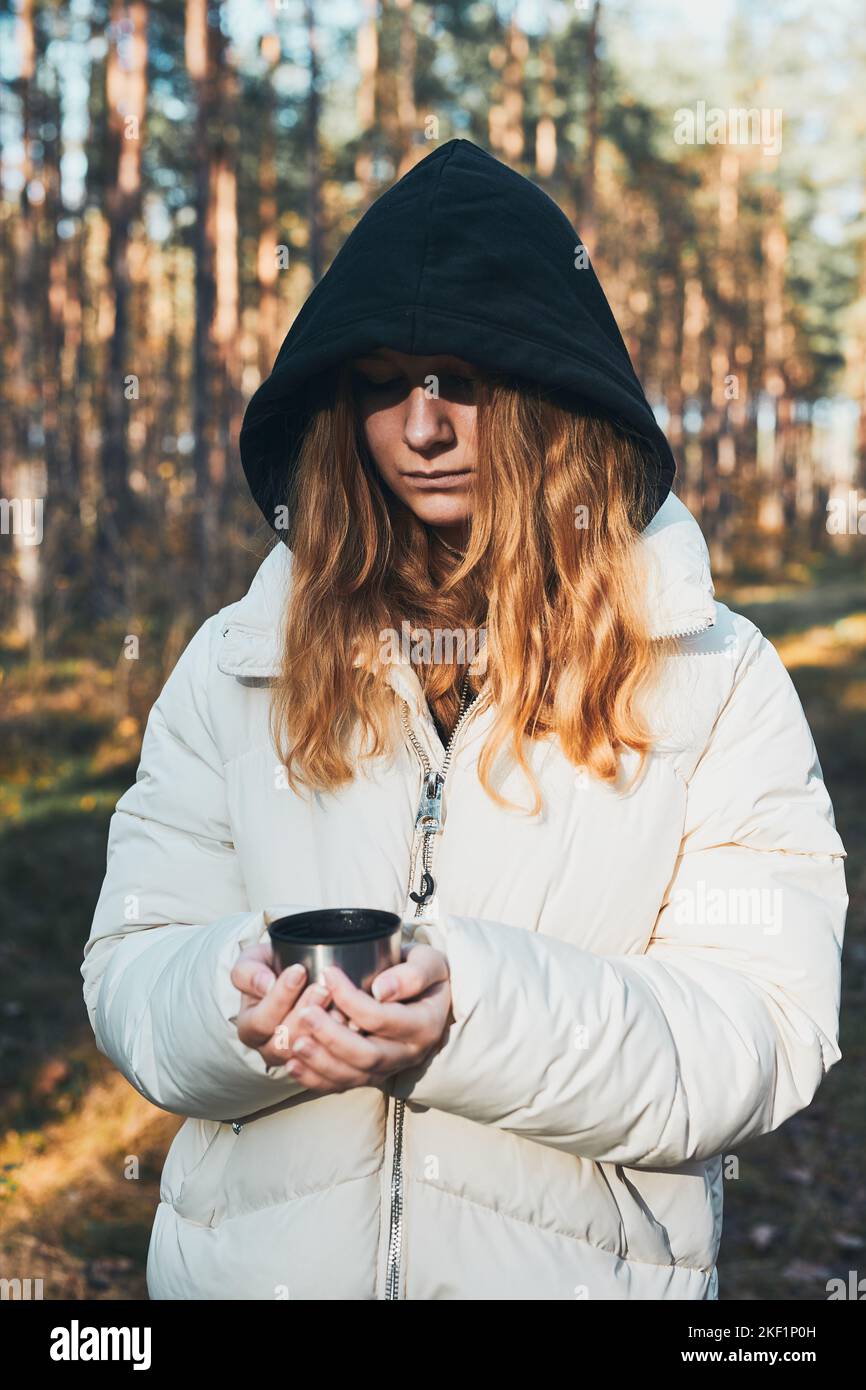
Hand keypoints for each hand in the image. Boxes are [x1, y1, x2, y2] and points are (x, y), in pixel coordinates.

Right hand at [231, 943, 350, 1068]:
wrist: (294, 973)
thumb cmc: (271, 968)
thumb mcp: (253, 962)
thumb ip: (249, 972)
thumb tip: (265, 984)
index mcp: (250, 1027)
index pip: (260, 1021)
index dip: (279, 998)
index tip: (299, 970)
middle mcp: (269, 1048)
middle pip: (283, 1042)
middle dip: (304, 1012)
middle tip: (322, 988)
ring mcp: (295, 1057)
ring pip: (307, 1053)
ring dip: (322, 1029)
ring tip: (337, 1004)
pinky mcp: (321, 1062)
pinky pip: (328, 1063)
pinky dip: (338, 1043)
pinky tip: (349, 1022)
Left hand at [283, 944, 452, 1095]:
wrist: (429, 997)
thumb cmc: (424, 973)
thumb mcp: (429, 962)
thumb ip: (413, 973)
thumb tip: (381, 990)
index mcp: (424, 1025)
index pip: (382, 1018)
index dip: (351, 999)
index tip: (326, 973)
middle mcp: (408, 1054)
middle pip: (366, 1055)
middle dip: (331, 1036)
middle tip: (304, 1013)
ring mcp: (389, 1069)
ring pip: (352, 1076)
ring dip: (319, 1061)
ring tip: (294, 1041)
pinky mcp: (371, 1076)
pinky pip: (342, 1085)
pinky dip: (315, 1078)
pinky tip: (292, 1064)